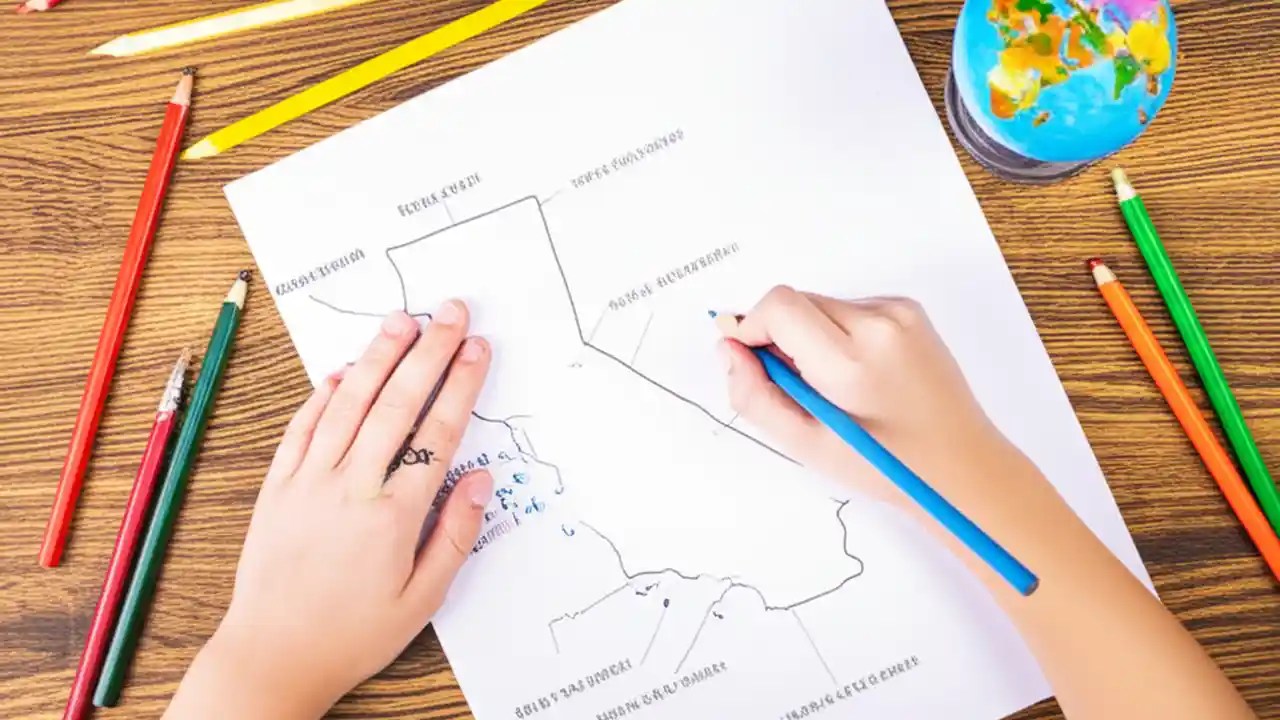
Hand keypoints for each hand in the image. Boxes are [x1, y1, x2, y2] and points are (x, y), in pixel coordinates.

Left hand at [167, 304, 491, 718]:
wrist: (273, 656)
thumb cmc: (352, 635)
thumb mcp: (422, 600)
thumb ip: (454, 536)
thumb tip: (480, 481)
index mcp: (394, 516)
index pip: (437, 432)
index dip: (461, 384)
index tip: (477, 349)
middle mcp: (351, 487)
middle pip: (397, 403)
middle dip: (429, 352)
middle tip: (451, 312)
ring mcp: (309, 482)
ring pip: (348, 403)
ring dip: (377, 356)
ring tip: (402, 320)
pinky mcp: (277, 486)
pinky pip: (302, 427)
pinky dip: (322, 394)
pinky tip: (342, 370)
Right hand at [717, 287, 1257, 719]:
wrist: (962, 466)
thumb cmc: (885, 465)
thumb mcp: (806, 444)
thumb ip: (755, 394)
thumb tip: (728, 348)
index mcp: (853, 361)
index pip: (780, 306)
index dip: (752, 327)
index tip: (748, 359)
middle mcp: (880, 323)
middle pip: (798, 302)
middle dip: (780, 336)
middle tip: (796, 386)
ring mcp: (900, 313)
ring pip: (822, 304)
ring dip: (810, 336)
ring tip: (832, 387)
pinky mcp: (910, 311)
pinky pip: (850, 308)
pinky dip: (838, 334)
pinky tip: (857, 375)